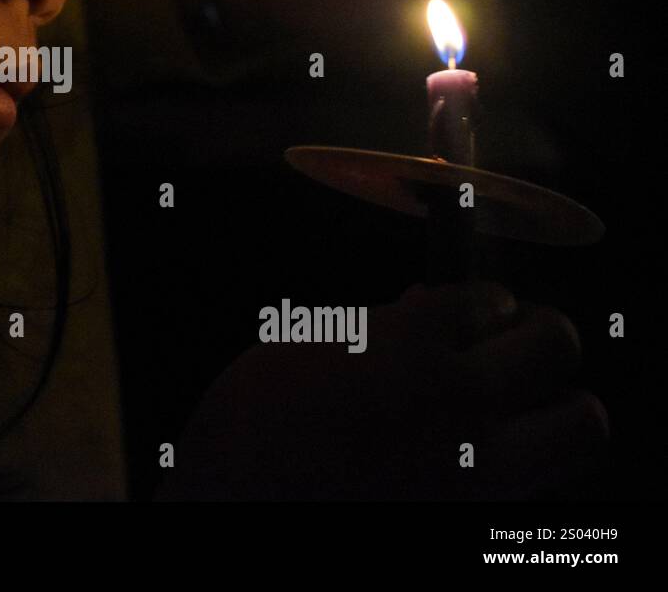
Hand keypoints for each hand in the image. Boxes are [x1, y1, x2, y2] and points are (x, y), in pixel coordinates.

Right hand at [155, 280, 607, 500]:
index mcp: (411, 345)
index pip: (489, 297)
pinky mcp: (477, 519)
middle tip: (511, 338)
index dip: (477, 301)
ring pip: (580, 423)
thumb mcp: (310, 343)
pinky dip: (522, 460)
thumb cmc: (256, 418)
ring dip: (554, 400)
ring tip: (514, 400)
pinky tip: (474, 452)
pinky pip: (537, 481)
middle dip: (535, 332)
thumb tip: (429, 306)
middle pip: (556, 344)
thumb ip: (384, 324)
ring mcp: (478, 469)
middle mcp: (460, 402)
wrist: (238, 505)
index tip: (466, 311)